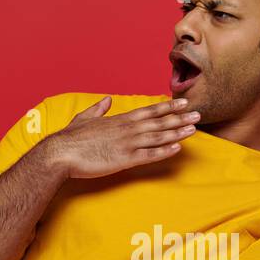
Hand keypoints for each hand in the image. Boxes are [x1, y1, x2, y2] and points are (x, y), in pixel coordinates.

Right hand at [43, 95, 200, 178]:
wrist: (61, 153)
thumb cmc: (70, 138)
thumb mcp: (85, 118)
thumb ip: (98, 108)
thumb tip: (107, 100)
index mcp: (119, 119)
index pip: (149, 111)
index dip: (168, 107)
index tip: (183, 103)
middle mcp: (127, 129)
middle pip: (159, 121)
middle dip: (180, 117)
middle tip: (198, 113)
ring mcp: (127, 144)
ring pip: (158, 136)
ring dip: (177, 132)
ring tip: (194, 128)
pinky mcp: (124, 160)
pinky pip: (149, 155)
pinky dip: (164, 151)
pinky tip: (177, 148)